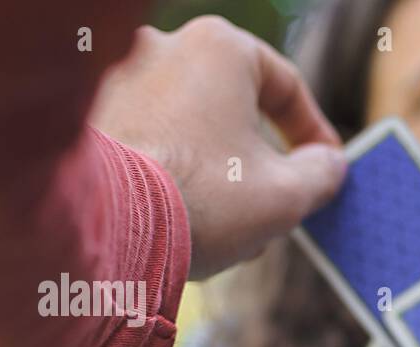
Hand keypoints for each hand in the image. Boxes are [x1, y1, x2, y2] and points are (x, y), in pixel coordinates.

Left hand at [91, 16, 345, 278]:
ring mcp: (117, 78)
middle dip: (258, 159)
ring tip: (224, 227)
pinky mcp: (89, 115)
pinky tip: (180, 221)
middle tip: (272, 206)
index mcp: (220, 48)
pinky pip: (150, 141)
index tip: (324, 168)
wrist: (102, 226)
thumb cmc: (200, 199)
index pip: (286, 86)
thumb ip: (321, 174)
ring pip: (190, 128)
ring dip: (216, 171)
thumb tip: (330, 165)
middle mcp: (163, 46)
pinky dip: (173, 174)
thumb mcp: (286, 196)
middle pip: (233, 108)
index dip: (314, 134)